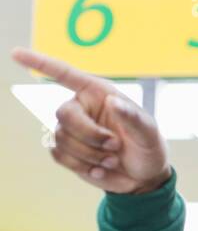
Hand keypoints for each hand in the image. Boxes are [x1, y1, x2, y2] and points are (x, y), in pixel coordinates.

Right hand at [11, 47, 170, 193]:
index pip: (65, 74)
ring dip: (90, 155)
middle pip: (63, 115)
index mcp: (97, 93)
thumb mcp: (149, 133)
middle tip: (115, 147)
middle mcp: (80, 107)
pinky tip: (101, 169)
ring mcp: (71, 129)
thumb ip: (133, 118)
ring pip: (62, 139)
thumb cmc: (148, 147)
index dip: (40, 63)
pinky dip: (81, 166)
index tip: (15, 53)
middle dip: (90, 136)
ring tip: (113, 160)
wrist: (143, 176)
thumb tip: (113, 102)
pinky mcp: (66, 150)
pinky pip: (59, 155)